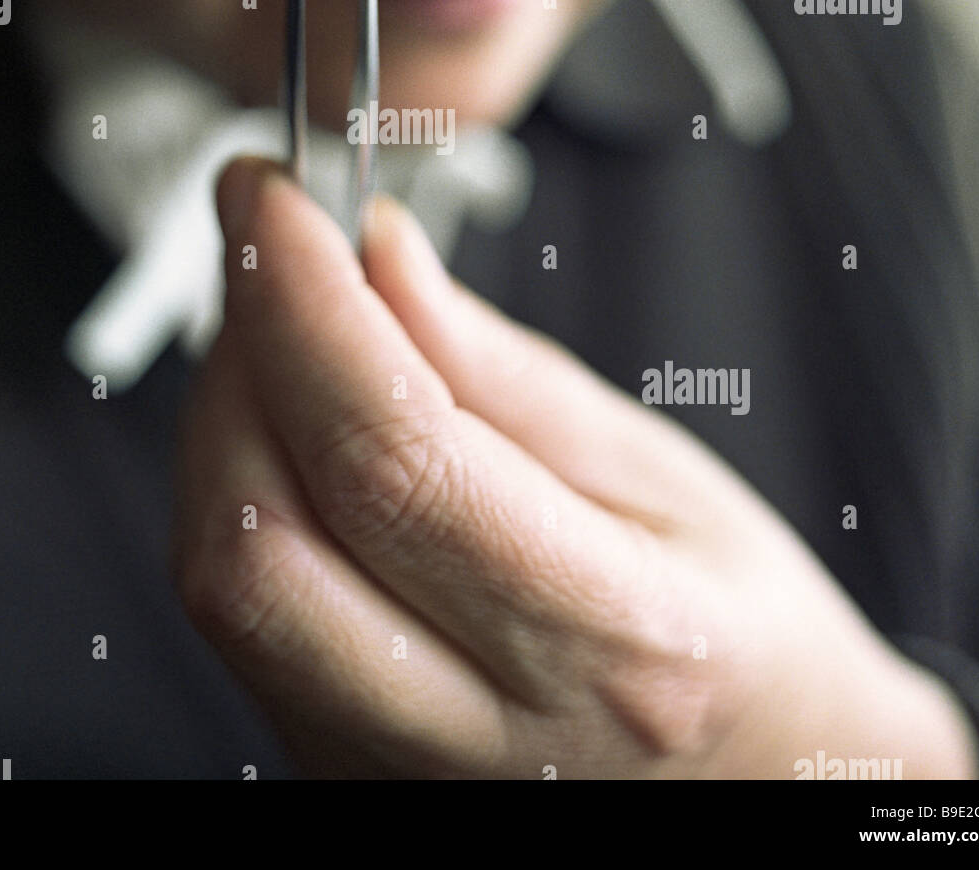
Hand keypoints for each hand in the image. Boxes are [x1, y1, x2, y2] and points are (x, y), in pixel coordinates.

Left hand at [173, 156, 978, 778]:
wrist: (756, 782)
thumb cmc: (734, 630)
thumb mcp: (657, 473)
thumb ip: (496, 369)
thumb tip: (377, 258)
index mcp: (607, 640)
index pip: (392, 460)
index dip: (306, 307)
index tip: (273, 196)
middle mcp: (479, 738)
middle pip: (263, 545)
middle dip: (236, 360)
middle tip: (275, 251)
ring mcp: (387, 773)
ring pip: (226, 587)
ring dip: (223, 418)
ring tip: (292, 331)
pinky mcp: (332, 763)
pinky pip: (239, 614)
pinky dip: (237, 486)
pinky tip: (291, 425)